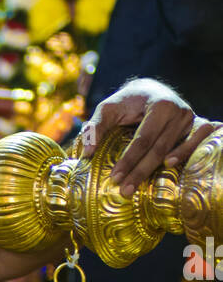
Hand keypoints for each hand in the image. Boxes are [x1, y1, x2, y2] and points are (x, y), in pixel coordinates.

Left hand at [79, 78, 218, 195]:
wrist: (151, 90)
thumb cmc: (127, 101)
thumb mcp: (108, 108)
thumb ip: (95, 127)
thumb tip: (87, 153)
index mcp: (160, 105)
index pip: (143, 139)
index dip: (129, 160)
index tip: (114, 178)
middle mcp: (179, 112)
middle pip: (158, 148)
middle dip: (140, 172)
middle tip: (125, 191)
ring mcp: (189, 120)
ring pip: (171, 151)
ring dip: (156, 171)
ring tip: (138, 187)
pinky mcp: (195, 128)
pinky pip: (193, 146)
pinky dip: (182, 158)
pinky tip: (169, 167)